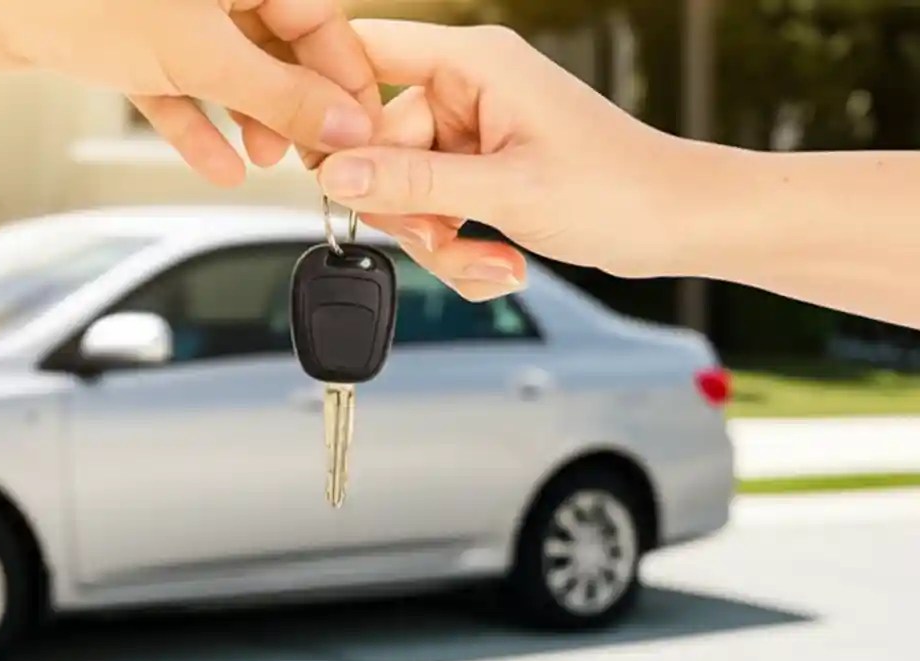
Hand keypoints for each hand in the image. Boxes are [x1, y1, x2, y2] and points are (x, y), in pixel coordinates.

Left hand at [0, 0, 381, 185]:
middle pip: (276, 45)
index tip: (359, 130)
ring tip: (264, 160)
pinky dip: (196, 124)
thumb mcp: (201, 55)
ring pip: (228, 69)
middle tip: (313, 156)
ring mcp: (169, 10)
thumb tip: (341, 121)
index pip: (321, 18)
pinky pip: (178, 85)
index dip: (342, 80)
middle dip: (294, 105)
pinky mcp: (129, 39)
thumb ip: (278, 92)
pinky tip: (218, 163)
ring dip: (249, 118)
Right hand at [317, 21, 703, 300]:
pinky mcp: (482, 170)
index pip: (367, 51)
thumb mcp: (506, 191)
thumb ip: (414, 181)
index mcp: (475, 62)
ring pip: (405, 188)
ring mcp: (474, 132)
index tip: (328, 162)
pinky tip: (497, 262)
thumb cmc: (622, 190)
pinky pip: (435, 209)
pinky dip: (456, 247)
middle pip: (379, 144)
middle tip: (442, 237)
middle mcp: (469, 89)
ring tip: (488, 260)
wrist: (679, 225)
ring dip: (436, 239)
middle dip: (405, 207)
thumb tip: (337, 174)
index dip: (333, 104)